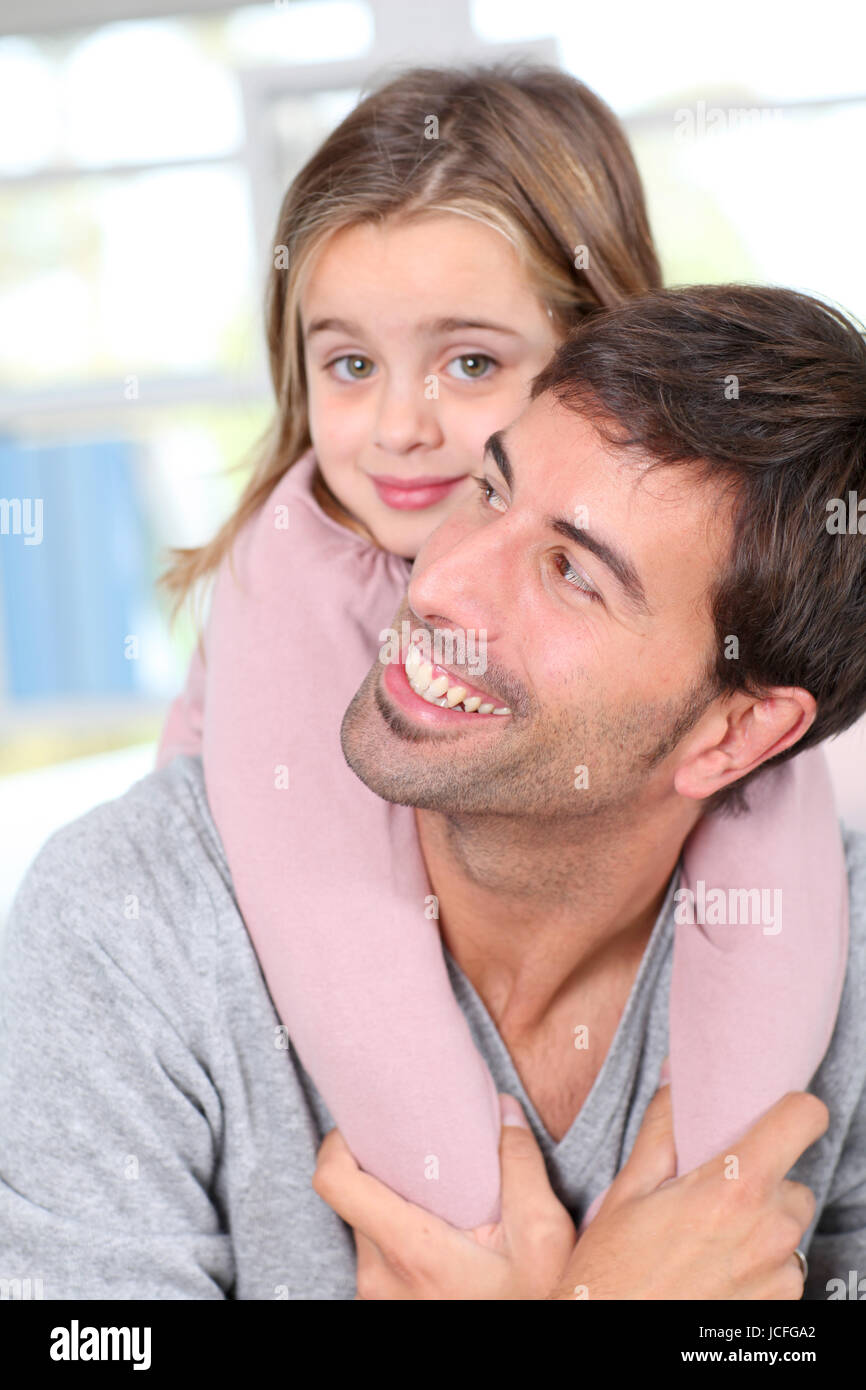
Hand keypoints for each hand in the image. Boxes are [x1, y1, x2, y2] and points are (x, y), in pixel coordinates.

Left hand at [312, 1093, 576, 1298]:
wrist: (534, 1353)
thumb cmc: (535, 1302)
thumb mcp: (544, 1236)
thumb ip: (522, 1167)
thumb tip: (504, 1112)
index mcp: (409, 1251)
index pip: (334, 1183)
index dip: (338, 1143)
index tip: (364, 1125)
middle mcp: (379, 1278)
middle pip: (354, 1201)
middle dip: (383, 1172)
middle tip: (422, 1153)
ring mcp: (377, 1299)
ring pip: (366, 1231)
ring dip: (395, 1208)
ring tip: (441, 1198)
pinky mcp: (384, 1309)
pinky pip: (376, 1259)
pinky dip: (400, 1238)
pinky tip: (440, 1234)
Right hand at [550, 1084, 826, 1299]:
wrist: (612, 1343)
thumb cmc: (613, 1272)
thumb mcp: (628, 1190)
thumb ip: (662, 1127)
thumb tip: (677, 1076)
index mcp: (733, 1188)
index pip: (803, 1119)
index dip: (791, 1108)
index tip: (772, 1114)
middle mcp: (769, 1231)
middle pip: (793, 1180)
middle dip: (761, 1182)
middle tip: (711, 1197)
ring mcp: (780, 1275)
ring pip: (788, 1226)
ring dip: (760, 1226)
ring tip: (707, 1242)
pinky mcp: (781, 1308)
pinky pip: (784, 1268)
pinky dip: (759, 1265)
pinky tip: (715, 1272)